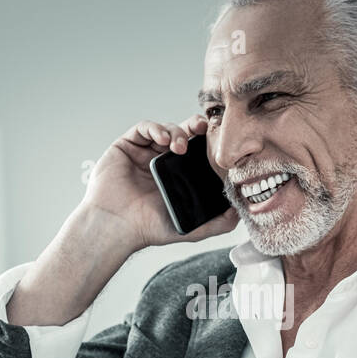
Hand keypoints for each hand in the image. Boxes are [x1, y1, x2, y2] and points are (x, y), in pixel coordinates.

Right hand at [82, 114, 238, 253]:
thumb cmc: (147, 229)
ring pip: (167, 129)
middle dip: (196, 129)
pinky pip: (144, 128)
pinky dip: (156, 128)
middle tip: (205, 130)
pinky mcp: (127, 145)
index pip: (197, 152)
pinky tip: (163, 139)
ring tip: (179, 146)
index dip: (208, 144)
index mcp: (177, 176)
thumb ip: (216, 223)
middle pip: (184, 135)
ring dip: (177, 132)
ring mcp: (144, 152)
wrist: (116, 227)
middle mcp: (162, 161)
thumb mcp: (190, 228)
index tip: (219, 144)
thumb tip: (240, 214)